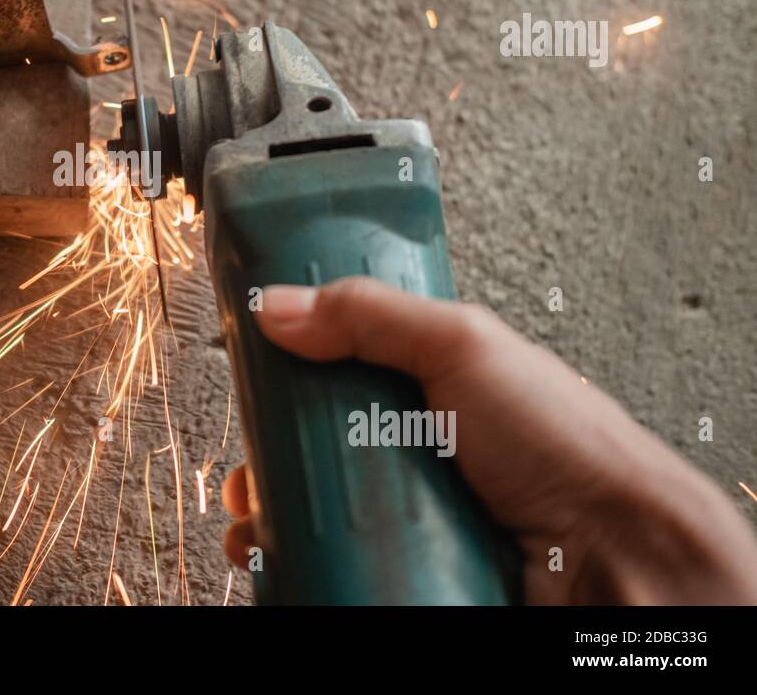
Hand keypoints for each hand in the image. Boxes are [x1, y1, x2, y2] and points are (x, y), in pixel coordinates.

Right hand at [222, 277, 756, 603]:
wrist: (616, 552)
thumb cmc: (569, 445)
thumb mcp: (462, 345)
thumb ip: (371, 313)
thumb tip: (283, 304)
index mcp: (423, 378)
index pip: (332, 366)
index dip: (285, 375)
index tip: (249, 387)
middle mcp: (412, 442)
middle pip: (312, 443)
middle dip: (268, 460)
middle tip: (250, 473)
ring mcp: (410, 504)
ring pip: (318, 507)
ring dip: (275, 518)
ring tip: (259, 526)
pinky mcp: (409, 557)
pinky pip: (340, 557)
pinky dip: (303, 561)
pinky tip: (287, 559)